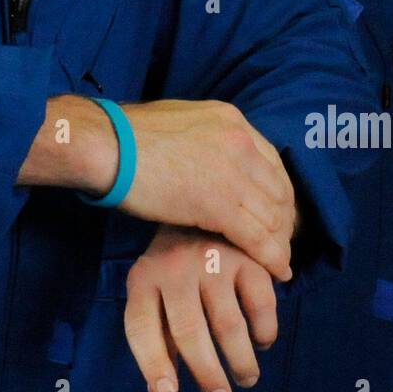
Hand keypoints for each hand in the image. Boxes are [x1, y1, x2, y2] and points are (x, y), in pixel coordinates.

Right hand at [121, 99, 295, 279]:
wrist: (108, 145)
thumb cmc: (128, 135)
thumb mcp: (180, 123)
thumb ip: (203, 140)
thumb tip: (205, 158)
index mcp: (231, 120)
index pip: (272, 161)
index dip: (278, 191)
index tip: (277, 212)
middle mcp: (240, 143)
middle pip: (278, 189)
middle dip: (284, 219)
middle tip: (283, 242)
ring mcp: (232, 173)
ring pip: (272, 215)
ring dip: (281, 242)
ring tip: (281, 261)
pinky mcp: (218, 204)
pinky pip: (257, 236)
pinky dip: (272, 257)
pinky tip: (278, 271)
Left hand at [124, 227, 278, 391]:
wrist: (208, 207)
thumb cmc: (176, 267)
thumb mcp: (156, 292)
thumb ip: (157, 338)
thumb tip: (160, 391)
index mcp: (145, 278)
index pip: (141, 326)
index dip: (152, 363)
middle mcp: (175, 268)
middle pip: (188, 331)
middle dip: (206, 373)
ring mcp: (212, 260)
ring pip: (228, 324)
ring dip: (240, 361)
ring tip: (246, 379)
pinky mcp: (247, 257)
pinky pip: (261, 304)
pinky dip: (264, 331)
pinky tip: (261, 341)